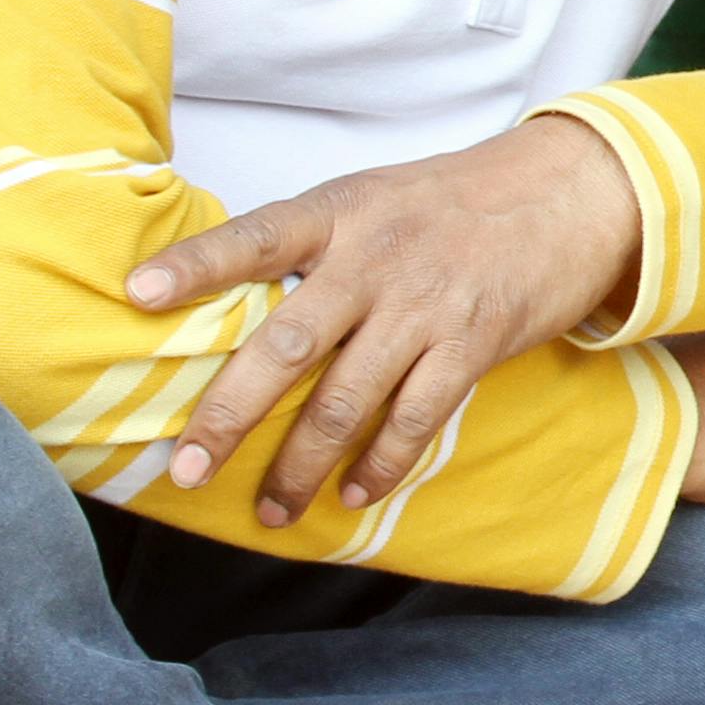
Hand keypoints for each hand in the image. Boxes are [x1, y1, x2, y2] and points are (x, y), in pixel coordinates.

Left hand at [131, 113, 640, 532]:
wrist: (568, 194)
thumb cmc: (451, 204)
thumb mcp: (373, 198)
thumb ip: (312, 246)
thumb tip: (229, 310)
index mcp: (339, 213)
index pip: (253, 237)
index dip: (194, 264)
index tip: (136, 294)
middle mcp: (376, 258)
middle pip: (288, 344)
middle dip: (230, 414)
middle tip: (187, 468)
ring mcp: (425, 304)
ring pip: (346, 399)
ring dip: (301, 465)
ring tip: (270, 510)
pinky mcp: (473, 342)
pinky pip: (415, 418)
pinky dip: (381, 464)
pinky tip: (353, 495)